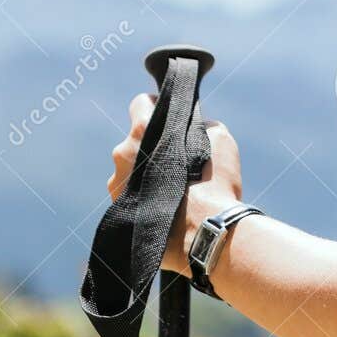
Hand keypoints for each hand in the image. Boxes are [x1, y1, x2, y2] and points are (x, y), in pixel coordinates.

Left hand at [106, 92, 244, 276]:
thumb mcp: (219, 138)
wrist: (205, 234)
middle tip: (178, 161)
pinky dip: (146, 198)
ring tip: (174, 190)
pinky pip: (131, 196)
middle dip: (154, 147)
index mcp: (143, 130)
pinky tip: (167, 208)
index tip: (168, 116)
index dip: (155, 106)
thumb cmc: (214, 183)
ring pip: (132, 171)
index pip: (139, 103)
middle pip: (135, 141)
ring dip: (148, 175)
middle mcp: (122, 154)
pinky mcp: (118, 212)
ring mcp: (117, 185)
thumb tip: (196, 126)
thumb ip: (200, 125)